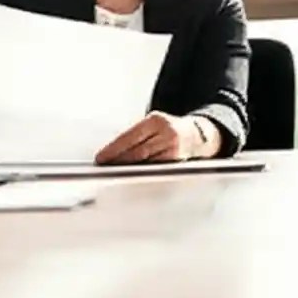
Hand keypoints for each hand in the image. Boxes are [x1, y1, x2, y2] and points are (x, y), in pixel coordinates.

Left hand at [94, 112, 214, 164]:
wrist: (196, 135)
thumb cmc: (168, 130)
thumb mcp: (152, 125)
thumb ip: (135, 137)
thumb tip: (112, 153)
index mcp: (156, 120)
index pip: (130, 136)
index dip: (113, 149)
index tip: (101, 157)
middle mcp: (167, 133)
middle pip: (137, 151)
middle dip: (119, 161)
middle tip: (105, 167)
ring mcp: (174, 149)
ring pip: (146, 163)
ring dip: (129, 169)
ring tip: (116, 172)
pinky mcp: (178, 162)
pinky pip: (156, 170)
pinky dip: (143, 174)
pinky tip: (133, 177)